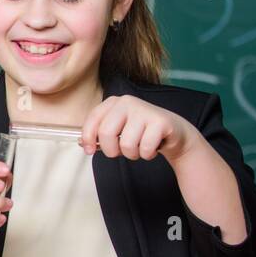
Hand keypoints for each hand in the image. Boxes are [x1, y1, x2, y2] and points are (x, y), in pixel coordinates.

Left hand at [80, 95, 198, 162]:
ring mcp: (144, 110)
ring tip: (140, 147)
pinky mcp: (160, 121)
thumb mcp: (117, 131)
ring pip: (126, 144)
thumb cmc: (141, 132)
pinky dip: (147, 154)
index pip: (92, 120)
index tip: (89, 151)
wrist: (173, 131)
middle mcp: (127, 102)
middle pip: (106, 134)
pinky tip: (153, 147)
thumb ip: (99, 135)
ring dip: (132, 154)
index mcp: (113, 102)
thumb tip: (82, 143)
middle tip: (121, 152)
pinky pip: (144, 148)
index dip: (87, 138)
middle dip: (112, 150)